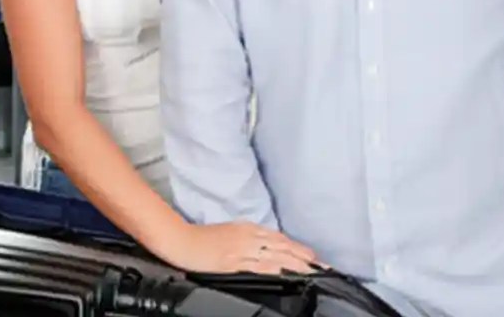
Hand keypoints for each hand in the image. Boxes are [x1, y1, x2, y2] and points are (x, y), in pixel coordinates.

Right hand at [164, 221, 319, 275]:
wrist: (180, 240)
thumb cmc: (199, 239)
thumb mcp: (227, 233)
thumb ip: (246, 240)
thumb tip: (262, 250)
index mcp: (247, 229)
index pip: (279, 238)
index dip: (298, 248)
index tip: (314, 257)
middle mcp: (248, 237)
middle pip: (283, 246)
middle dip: (304, 256)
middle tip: (324, 266)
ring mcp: (242, 249)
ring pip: (276, 256)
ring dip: (296, 264)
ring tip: (314, 272)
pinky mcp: (234, 262)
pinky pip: (260, 266)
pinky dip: (276, 269)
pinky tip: (287, 274)